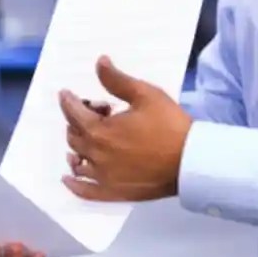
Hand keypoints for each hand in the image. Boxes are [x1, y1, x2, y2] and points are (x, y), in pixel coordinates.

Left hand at [59, 55, 192, 201]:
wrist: (191, 161)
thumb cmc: (168, 125)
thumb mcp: (145, 95)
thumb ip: (117, 80)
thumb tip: (99, 62)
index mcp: (100, 131)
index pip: (74, 113)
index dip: (68, 100)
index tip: (66, 93)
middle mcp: (95, 156)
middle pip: (74, 136)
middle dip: (78, 120)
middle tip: (96, 111)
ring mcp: (103, 178)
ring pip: (77, 162)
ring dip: (75, 148)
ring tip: (82, 139)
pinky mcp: (113, 193)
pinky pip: (85, 191)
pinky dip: (73, 184)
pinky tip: (67, 179)